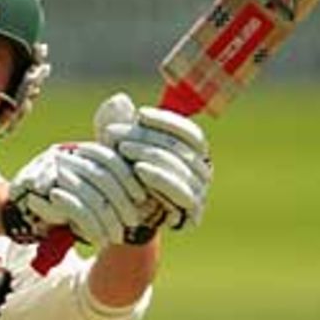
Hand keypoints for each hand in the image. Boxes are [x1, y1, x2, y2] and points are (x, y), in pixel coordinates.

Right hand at [3, 141, 154, 250]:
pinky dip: (89, 225)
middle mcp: (65, 155)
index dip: (128, 178)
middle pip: (101, 175)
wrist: (22, 214)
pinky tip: (99, 238)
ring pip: (88, 193)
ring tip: (117, 237)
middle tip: (134, 224)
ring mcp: (48, 170)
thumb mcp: (89, 191)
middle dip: (120, 202)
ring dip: (106, 219)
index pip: (110, 158)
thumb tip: (145, 186)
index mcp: (79, 150)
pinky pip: (71, 206)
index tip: (143, 198)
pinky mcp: (36, 190)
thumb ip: (111, 183)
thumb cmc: (63, 204)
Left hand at [96, 93, 212, 229]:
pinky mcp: (192, 213)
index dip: (167, 121)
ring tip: (123, 149)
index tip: (140, 114)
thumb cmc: (125, 178)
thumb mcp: (117, 148)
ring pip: (180, 166)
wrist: (125, 220)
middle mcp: (203, 170)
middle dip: (147, 137)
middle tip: (117, 134)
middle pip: (180, 148)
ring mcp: (200, 192)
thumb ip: (117, 125)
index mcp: (194, 153)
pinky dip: (160, 178)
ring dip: (150, 154)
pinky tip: (139, 169)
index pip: (189, 132)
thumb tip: (120, 100)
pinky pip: (181, 192)